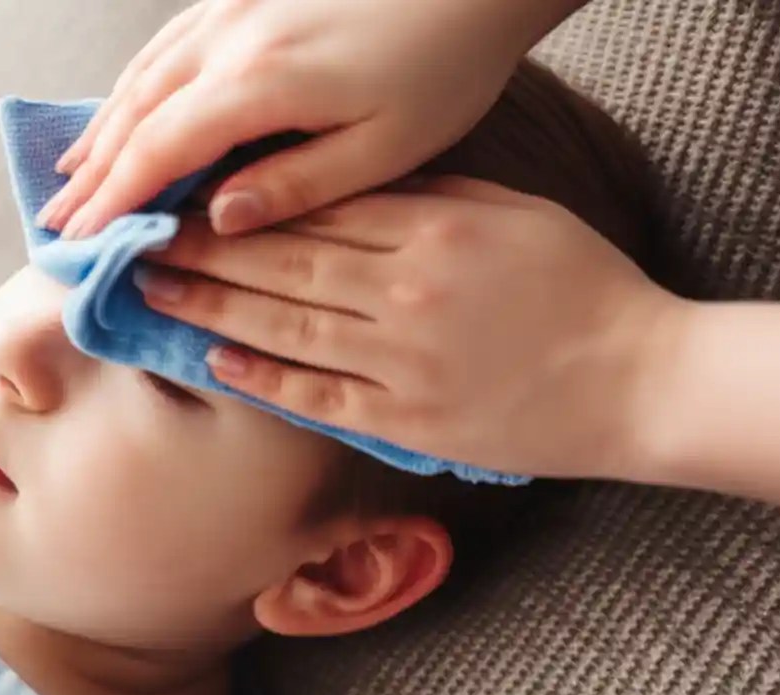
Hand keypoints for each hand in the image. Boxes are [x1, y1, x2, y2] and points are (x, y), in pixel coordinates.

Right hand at [40, 0, 582, 238]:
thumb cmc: (445, 64)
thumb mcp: (385, 146)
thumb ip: (297, 185)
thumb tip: (220, 218)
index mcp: (261, 83)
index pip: (161, 149)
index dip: (115, 199)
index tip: (80, 242)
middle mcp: (231, 39)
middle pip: (137, 111)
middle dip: (93, 172)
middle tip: (56, 222)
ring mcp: (234, 8)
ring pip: (145, 73)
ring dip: (103, 126)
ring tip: (72, 174)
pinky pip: (168, 44)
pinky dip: (135, 84)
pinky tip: (126, 106)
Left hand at [135, 177, 686, 478]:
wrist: (638, 378)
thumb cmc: (579, 286)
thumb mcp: (510, 211)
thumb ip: (426, 198)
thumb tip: (343, 187)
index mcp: (432, 231)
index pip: (314, 214)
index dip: (241, 210)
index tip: (187, 204)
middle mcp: (407, 293)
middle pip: (283, 267)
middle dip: (203, 254)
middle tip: (141, 244)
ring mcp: (404, 362)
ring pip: (286, 328)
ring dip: (211, 310)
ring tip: (155, 295)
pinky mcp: (408, 422)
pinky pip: (320, 399)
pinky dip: (264, 381)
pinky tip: (215, 363)